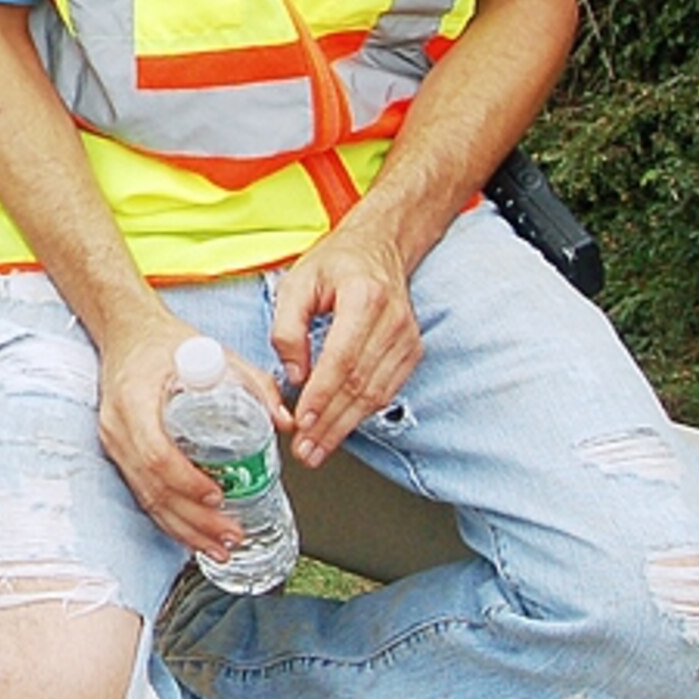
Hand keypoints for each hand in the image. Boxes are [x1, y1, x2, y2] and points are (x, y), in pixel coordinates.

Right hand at [95, 315, 293, 561]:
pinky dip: (170, 519)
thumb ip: (253, 384)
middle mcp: (119, 427)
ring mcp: (116, 444)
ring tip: (218, 547)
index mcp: (135, 399)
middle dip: (194, 518)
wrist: (125, 335)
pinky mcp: (121, 455)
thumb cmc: (164, 344)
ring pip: (147, 498)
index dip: (187, 481)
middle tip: (230, 534)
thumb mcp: (213, 353)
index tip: (217, 493)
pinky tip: (193, 536)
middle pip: (153, 487)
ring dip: (183, 528)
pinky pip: (143, 494)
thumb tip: (285, 421)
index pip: (156, 453)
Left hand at [272, 224, 423, 466]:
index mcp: (364, 298)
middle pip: (361, 383)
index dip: (322, 394)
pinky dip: (362, 414)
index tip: (303, 421)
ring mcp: (407, 338)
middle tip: (307, 450)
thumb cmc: (336, 264)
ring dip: (345, 426)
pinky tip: (340, 428)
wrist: (379, 247)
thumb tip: (294, 376)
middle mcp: (393, 320)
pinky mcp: (411, 351)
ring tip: (317, 448)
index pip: (343, 358)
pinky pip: (387, 391)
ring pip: (376, 394)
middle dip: (330, 423)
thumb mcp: (297, 283)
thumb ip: (287, 328)